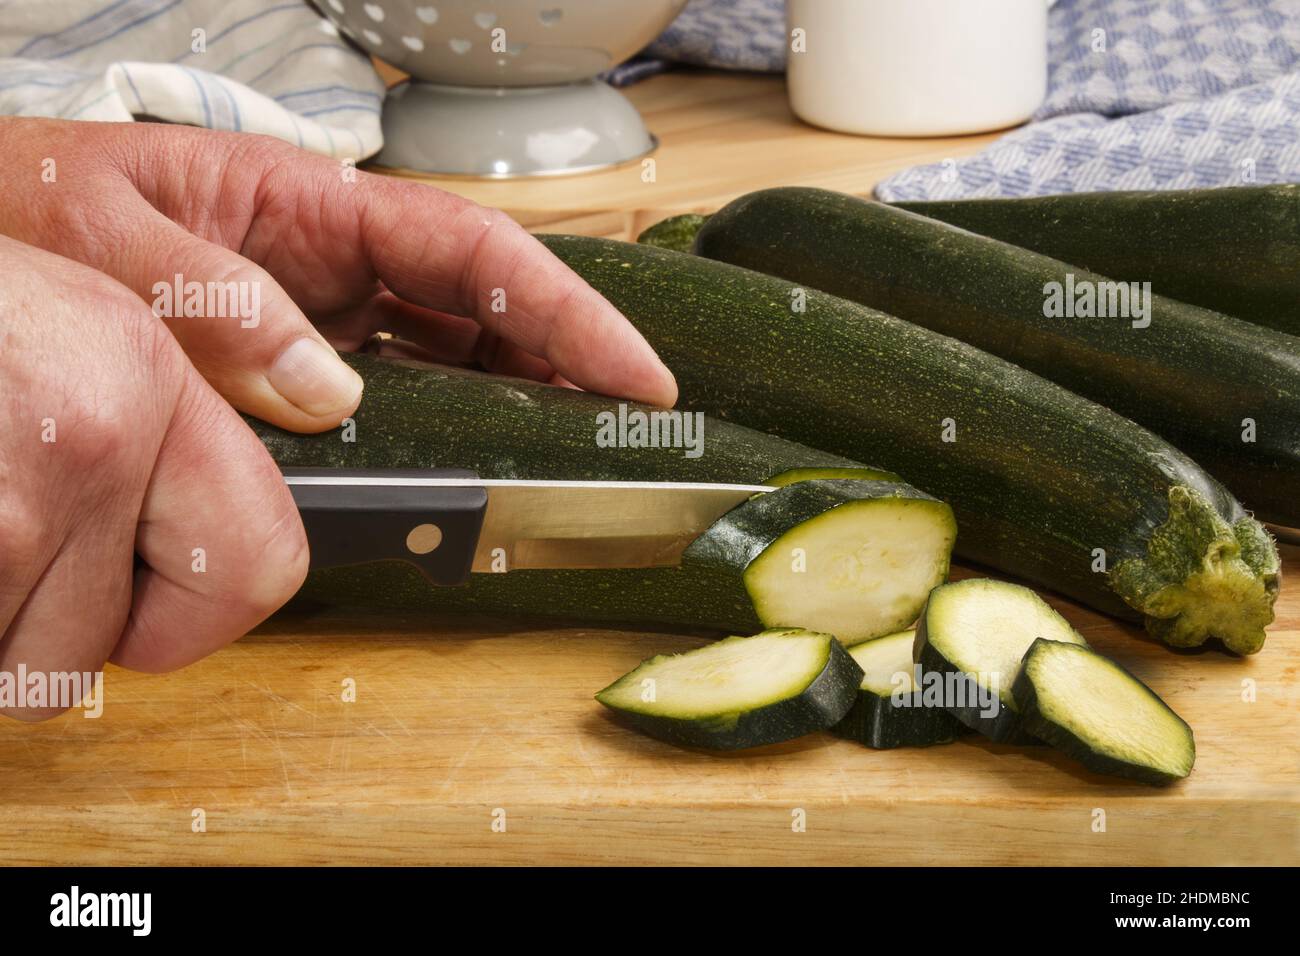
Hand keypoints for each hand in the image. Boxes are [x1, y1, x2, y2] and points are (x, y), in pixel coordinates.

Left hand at [0, 117, 677, 433]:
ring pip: (448, 368)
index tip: (633, 373)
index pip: (472, 253)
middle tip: (627, 436)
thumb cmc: (18, 209)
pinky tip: (460, 484)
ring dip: (512, 414)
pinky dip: (431, 450)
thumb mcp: (104, 235)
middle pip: (483, 316)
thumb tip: (329, 391)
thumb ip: (213, 302)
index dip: (566, 313)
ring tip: (567, 465)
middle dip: (565, 369)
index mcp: (306, 207)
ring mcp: (315, 329)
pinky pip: (387, 415)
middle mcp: (328, 270)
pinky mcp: (288, 384)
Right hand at [0, 236, 309, 717]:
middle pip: (96, 651)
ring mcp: (1, 504)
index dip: (189, 614)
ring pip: (11, 678)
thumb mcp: (60, 333)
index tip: (131, 599)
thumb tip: (212, 571)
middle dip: (27, 631)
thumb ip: (152, 441)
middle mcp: (92, 431)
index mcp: (146, 373)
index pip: (264, 565)